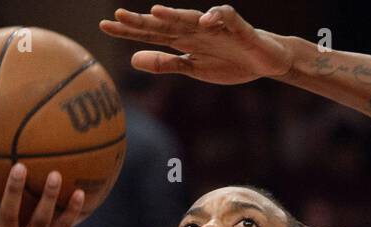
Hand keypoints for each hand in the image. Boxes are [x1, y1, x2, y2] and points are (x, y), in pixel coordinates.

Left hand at [100, 5, 291, 84]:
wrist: (265, 60)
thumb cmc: (229, 62)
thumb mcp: (193, 69)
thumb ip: (166, 64)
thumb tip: (133, 60)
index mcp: (183, 40)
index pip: (151, 33)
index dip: (129, 30)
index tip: (104, 27)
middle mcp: (194, 29)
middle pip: (165, 24)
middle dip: (143, 21)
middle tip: (118, 16)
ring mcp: (215, 27)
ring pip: (191, 18)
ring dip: (175, 15)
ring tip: (156, 13)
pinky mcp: (237, 27)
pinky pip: (226, 18)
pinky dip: (217, 18)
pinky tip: (207, 22)